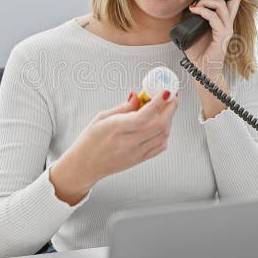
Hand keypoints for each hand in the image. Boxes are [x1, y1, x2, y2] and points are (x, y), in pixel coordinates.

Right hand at [49, 90, 177, 204]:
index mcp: (116, 129)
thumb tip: (137, 95)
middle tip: (172, 96)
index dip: (158, 103)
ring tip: (166, 108)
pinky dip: (165, 134)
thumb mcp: (101, 118)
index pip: (144, 116)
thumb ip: (123, 107)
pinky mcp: (139, 160)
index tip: (166, 92)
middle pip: (159, 125)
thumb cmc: (90, 141)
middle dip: (170, 108)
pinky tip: (160, 125)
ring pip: (163, 135)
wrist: (85, 165)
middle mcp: (128, 142)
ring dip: (169, 119)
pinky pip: (160, 147)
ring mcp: (136, 153)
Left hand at [185, 0, 240, 118]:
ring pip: (223, 6)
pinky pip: (214, 19)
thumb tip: (184, 6)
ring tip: (196, 5)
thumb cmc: (199, 53)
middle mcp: (228, 23)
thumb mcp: (193, 30)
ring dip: (207, 1)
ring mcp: (226, 30)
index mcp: (223, 20)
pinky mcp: (222, 37)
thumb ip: (192, 18)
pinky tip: (195, 11)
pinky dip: (204, 11)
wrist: (202, 70)